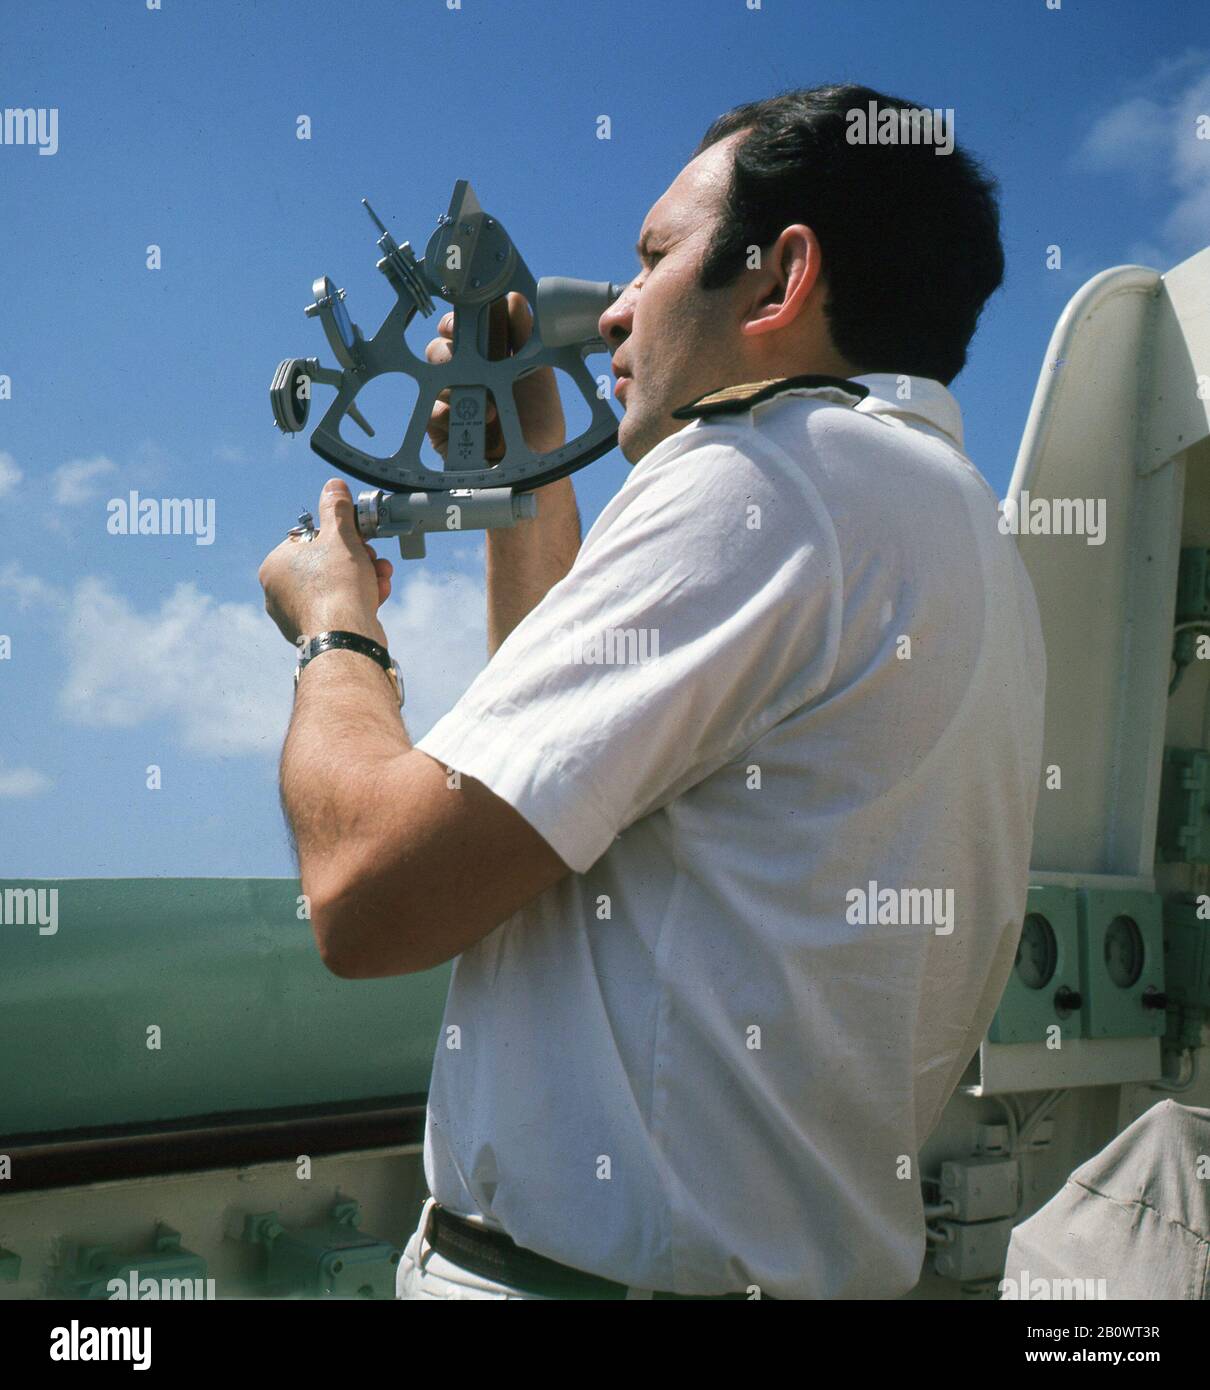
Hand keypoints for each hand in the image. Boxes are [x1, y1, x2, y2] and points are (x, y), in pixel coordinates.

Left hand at [258, 479, 392, 646]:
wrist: (347, 637)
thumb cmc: (337, 586)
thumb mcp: (341, 536)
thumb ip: (337, 510)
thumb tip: (333, 486)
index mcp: (274, 567)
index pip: (307, 540)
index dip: (338, 536)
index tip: (357, 537)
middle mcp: (279, 593)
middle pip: (325, 564)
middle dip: (357, 559)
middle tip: (372, 556)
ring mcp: (297, 616)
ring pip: (336, 587)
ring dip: (364, 577)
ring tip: (382, 575)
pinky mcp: (318, 635)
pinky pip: (340, 609)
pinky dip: (360, 600)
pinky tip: (378, 595)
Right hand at [424, 292, 565, 460]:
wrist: (533, 473)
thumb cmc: (540, 424)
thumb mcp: (540, 376)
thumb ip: (526, 337)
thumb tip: (513, 297)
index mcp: (493, 357)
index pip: (469, 324)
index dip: (464, 315)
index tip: (468, 311)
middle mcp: (469, 373)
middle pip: (443, 342)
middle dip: (449, 338)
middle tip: (459, 342)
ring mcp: (452, 398)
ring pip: (434, 370)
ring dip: (455, 377)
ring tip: (487, 401)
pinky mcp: (440, 426)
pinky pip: (433, 408)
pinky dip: (451, 412)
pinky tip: (475, 422)